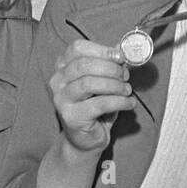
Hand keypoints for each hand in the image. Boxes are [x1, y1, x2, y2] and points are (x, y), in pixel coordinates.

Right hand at [50, 39, 134, 153]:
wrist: (86, 139)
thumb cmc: (95, 106)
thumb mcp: (103, 81)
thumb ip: (109, 64)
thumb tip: (121, 48)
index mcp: (63, 66)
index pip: (77, 48)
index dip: (100, 50)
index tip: (120, 57)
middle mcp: (57, 81)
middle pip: (83, 65)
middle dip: (110, 68)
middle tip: (126, 76)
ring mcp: (61, 99)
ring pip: (89, 83)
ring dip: (114, 85)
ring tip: (127, 90)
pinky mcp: (71, 117)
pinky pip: (98, 104)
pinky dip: (118, 102)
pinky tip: (129, 103)